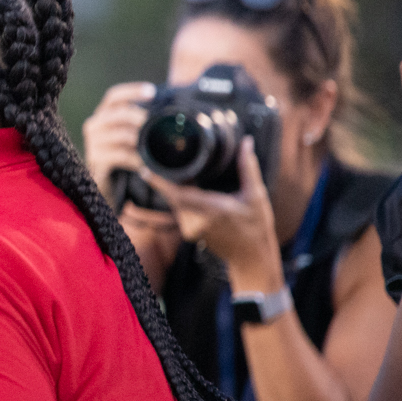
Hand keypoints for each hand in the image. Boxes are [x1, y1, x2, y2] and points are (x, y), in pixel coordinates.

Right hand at [81, 81, 154, 201]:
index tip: (152, 91)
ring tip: (156, 147)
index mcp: (103, 115)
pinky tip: (147, 166)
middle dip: (140, 117)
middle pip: (118, 113)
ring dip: (142, 141)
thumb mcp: (131, 136)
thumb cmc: (123, 156)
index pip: (114, 96)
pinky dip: (137, 160)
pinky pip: (121, 156)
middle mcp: (94, 126)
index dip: (132, 91)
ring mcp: (93, 144)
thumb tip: (176, 108)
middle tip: (158, 124)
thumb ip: (142, 123)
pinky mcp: (96, 161)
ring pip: (122, 135)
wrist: (107, 185)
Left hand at [148, 139, 284, 289]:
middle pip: (173, 195)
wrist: (251, 257)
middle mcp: (196, 221)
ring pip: (175, 202)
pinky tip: (190, 188)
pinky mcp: (189, 232)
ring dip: (176, 188)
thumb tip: (246, 142)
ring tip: (181, 170)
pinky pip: (179, 210)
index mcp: (211, 210)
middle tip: (164, 159)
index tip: (144, 170)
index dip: (159, 183)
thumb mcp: (256, 196)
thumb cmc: (256, 227)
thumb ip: (247, 168)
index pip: (178, 194)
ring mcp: (190, 229)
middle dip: (168, 179)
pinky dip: (181, 198)